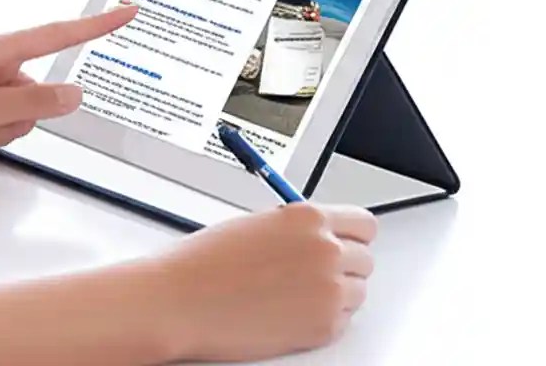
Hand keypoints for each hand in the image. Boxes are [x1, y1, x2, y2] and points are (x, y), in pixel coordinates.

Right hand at [147, 202, 377, 361]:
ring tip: (291, 295)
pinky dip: (322, 319)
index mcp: (308, 218)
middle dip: (343, 266)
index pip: (364, 224)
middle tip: (310, 274)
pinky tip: (286, 312)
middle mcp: (326, 250)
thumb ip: (295, 228)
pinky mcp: (324, 327)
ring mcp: (329, 290)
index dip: (351, 235)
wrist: (180, 302)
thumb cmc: (203, 264)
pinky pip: (343, 321)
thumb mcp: (255, 225)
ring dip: (334, 294)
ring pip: (357, 292)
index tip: (343, 243)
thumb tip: (319, 237)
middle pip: (365, 259)